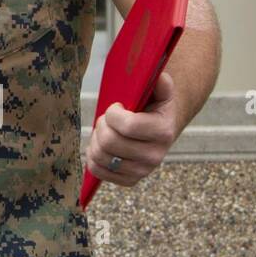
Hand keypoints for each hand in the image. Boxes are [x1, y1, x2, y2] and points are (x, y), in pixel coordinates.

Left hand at [85, 71, 180, 187]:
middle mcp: (155, 156)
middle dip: (101, 124)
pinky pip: (97, 171)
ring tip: (104, 131)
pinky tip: (101, 146)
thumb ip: (160, 83)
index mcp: (163, 132)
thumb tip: (159, 76)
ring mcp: (142, 171)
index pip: (128, 126)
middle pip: (110, 142)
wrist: (158, 130)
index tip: (116, 107)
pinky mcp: (129, 180)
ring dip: (95, 139)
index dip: (113, 113)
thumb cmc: (152, 108)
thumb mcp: (159, 92)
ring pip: (100, 156)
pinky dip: (92, 156)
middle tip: (107, 119)